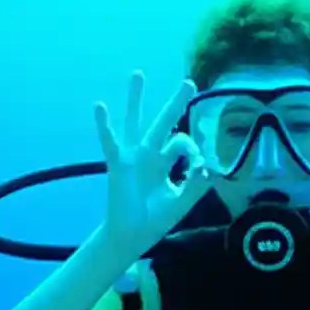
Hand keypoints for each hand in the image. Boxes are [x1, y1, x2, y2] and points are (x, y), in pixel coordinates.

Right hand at [94, 71, 212, 255]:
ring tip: (138, 73)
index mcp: (165, 162)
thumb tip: (209, 167)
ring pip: (135, 121)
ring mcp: (132, 157)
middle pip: (164, 122)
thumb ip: (196, 186)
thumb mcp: (182, 202)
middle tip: (189, 82)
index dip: (194, 151)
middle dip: (176, 102)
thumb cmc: (155, 219)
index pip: (183, 144)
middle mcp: (149, 154)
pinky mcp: (118, 164)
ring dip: (136, 98)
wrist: (132, 236)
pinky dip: (104, 125)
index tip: (199, 168)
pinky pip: (110, 141)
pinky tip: (100, 106)